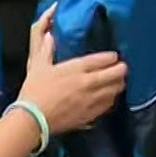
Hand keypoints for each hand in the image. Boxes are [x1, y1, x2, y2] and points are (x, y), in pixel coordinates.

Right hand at [17, 13, 126, 135]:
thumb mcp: (38, 66)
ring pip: (115, 90)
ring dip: (118, 84)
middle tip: (121, 68)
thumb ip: (46, 50)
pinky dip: (111, 100)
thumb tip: (49, 37)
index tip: (114, 56)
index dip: (112, 57)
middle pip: (116, 74)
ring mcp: (91, 100)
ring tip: (118, 82)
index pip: (103, 59)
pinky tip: (108, 98)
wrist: (33, 118)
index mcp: (77, 68)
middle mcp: (89, 83)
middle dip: (121, 69)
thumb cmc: (35, 92)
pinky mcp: (90, 114)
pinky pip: (108, 105)